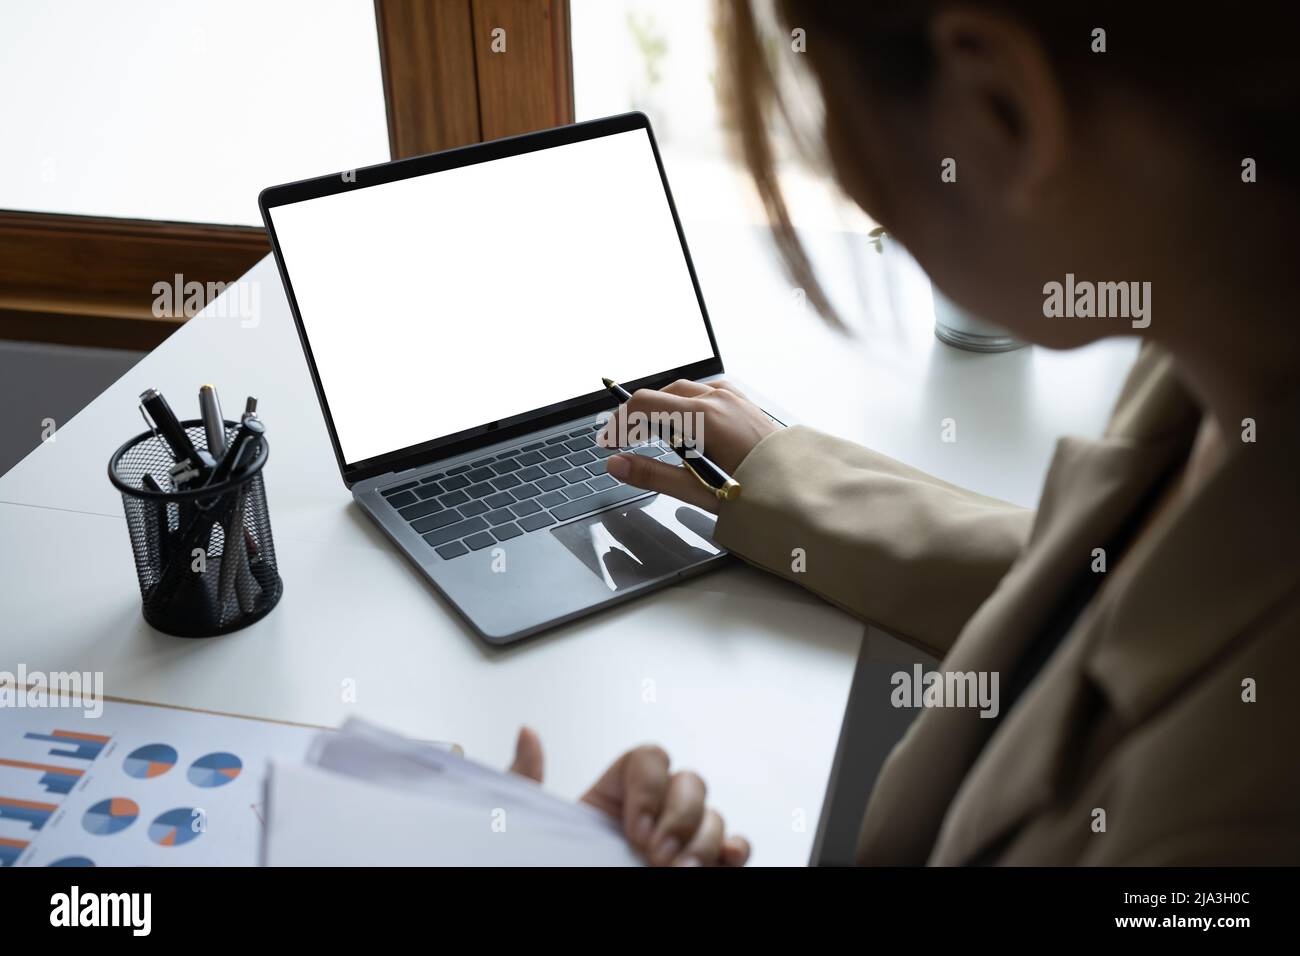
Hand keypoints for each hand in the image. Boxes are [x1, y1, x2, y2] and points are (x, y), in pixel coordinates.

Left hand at [509, 727, 749, 866]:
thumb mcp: (530, 821)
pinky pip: (732, 849)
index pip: (650, 759)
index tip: (633, 828)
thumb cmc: (549, 858)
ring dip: (704, 840)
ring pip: (713, 815)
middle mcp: (654, 811)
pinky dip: (734, 851)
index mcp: (616, 792)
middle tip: (657, 854)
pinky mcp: (701, 866)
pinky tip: (724, 861)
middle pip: (689, 782)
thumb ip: (526, 777)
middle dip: (679, 817)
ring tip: (679, 872)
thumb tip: (527, 733)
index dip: (650, 787)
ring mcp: (680, 839)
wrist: (560, 914)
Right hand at [597, 379, 777, 511]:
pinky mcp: (742, 403)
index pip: (645, 405)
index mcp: (702, 418)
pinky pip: (705, 393)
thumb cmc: (754, 493)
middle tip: (625, 441)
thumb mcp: (696, 488)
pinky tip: (686, 425)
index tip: (609, 441)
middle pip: (661, 395)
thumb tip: (616, 465)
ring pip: (683, 391)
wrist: (799, 489)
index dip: (620, 423)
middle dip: (638, 416)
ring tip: (652, 435)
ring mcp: (732, 398)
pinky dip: (686, 404)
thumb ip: (652, 474)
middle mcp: (716, 400)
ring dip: (662, 408)